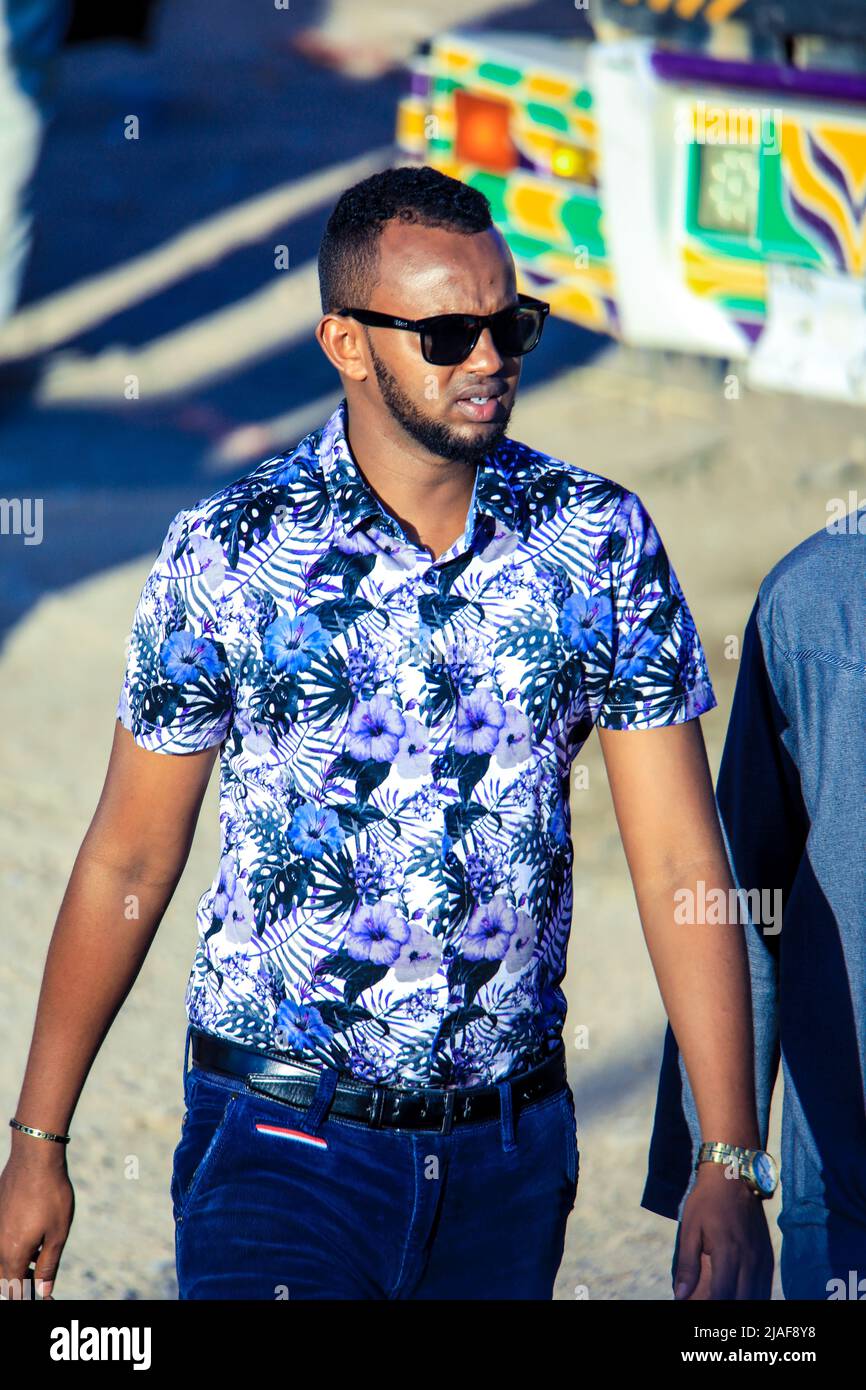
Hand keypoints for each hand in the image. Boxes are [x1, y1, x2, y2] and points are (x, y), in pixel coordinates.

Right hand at [0, 1145, 73, 1299]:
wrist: (35, 1158)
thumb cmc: (51, 1195)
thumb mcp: (58, 1233)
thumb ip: (49, 1265)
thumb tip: (44, 1291)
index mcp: (13, 1254)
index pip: (15, 1291)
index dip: (28, 1298)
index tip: (45, 1297)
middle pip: (4, 1279)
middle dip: (21, 1285)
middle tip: (41, 1281)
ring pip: (2, 1261)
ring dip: (18, 1266)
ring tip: (41, 1258)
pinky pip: (1, 1242)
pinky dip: (15, 1248)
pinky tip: (34, 1238)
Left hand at [674, 1161, 772, 1299]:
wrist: (734, 1175)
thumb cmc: (707, 1200)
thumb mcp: (690, 1229)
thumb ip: (687, 1264)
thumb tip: (679, 1295)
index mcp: (728, 1252)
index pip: (723, 1295)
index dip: (712, 1307)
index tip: (700, 1309)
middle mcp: (750, 1258)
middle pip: (743, 1300)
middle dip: (727, 1307)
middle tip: (710, 1304)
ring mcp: (762, 1258)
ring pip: (758, 1296)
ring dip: (743, 1303)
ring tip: (726, 1300)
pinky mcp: (767, 1255)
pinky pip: (766, 1286)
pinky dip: (756, 1296)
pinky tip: (743, 1297)